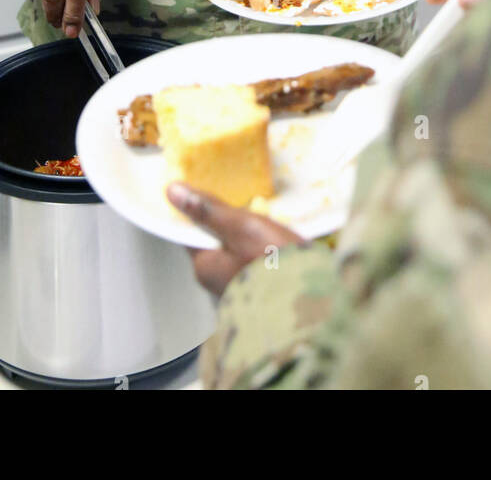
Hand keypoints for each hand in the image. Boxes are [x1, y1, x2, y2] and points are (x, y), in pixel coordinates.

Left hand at [167, 184, 304, 296]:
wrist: (316, 300)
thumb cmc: (278, 266)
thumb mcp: (242, 228)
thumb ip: (208, 210)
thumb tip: (174, 192)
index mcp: (204, 267)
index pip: (188, 231)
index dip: (195, 208)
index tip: (205, 188)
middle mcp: (216, 283)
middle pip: (212, 240)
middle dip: (225, 220)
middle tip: (241, 199)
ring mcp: (238, 289)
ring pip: (234, 250)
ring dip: (245, 233)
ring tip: (262, 215)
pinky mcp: (259, 291)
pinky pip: (251, 261)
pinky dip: (258, 247)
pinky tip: (274, 238)